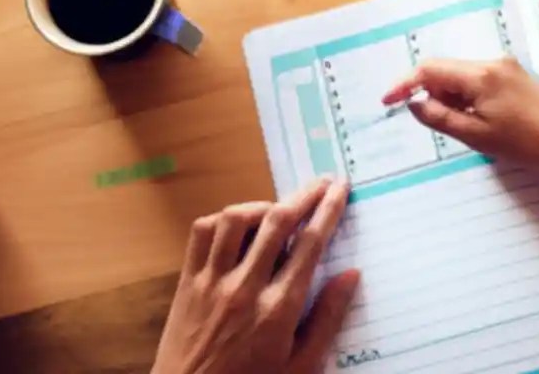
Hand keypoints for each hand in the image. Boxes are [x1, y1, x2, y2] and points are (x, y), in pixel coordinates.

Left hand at [151, 179, 359, 373]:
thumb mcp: (302, 365)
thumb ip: (328, 318)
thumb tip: (351, 274)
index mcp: (278, 309)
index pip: (309, 244)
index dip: (329, 210)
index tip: (341, 190)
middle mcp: (244, 288)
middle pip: (277, 221)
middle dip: (304, 195)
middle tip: (322, 182)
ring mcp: (211, 282)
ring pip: (236, 219)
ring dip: (263, 204)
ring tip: (280, 208)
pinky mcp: (187, 283)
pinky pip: (201, 233)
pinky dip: (222, 219)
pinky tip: (239, 225)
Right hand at [383, 58, 538, 171]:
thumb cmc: (527, 143)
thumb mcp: (477, 135)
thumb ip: (440, 118)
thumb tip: (415, 104)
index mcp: (480, 75)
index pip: (430, 70)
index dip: (405, 84)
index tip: (388, 101)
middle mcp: (493, 63)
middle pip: (446, 71)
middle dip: (432, 95)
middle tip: (437, 124)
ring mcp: (507, 67)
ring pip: (463, 77)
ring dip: (452, 98)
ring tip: (468, 128)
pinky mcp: (517, 77)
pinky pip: (480, 81)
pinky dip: (470, 98)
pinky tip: (482, 121)